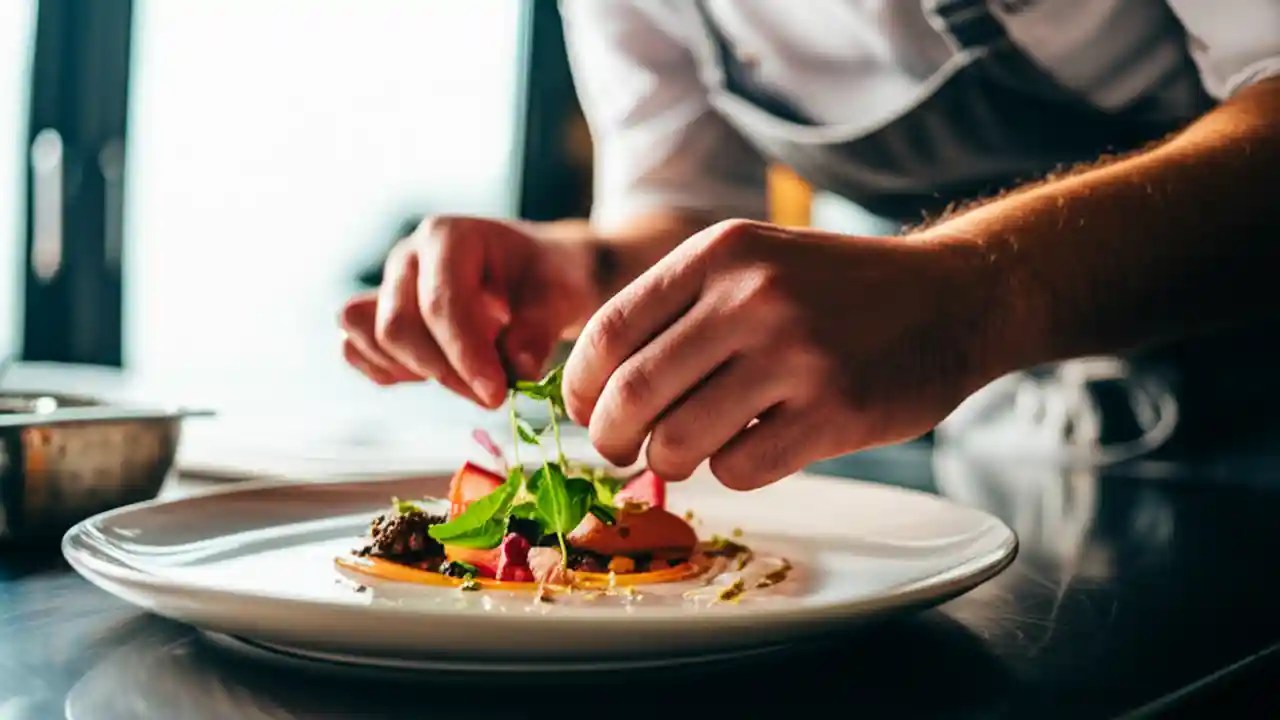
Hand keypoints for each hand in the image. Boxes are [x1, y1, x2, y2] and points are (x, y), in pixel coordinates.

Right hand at [340, 216, 596, 407]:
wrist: (538, 274)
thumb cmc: (548, 279)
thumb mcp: (561, 296)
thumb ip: (539, 330)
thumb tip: (519, 370)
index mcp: (448, 238)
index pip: (440, 304)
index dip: (465, 356)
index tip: (496, 394)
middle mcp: (408, 257)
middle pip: (397, 327)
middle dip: (445, 372)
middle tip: (493, 395)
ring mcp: (387, 286)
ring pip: (370, 339)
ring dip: (416, 372)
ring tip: (469, 378)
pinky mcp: (377, 316)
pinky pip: (357, 351)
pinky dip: (390, 373)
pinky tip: (439, 375)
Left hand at [563, 219, 1003, 489]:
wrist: (951, 297)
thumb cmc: (835, 290)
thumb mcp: (754, 262)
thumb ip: (679, 308)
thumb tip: (597, 388)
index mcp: (718, 254)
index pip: (609, 332)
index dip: (580, 387)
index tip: (585, 411)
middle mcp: (751, 297)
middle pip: (633, 395)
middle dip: (610, 438)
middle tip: (620, 451)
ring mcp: (795, 354)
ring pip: (680, 442)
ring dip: (669, 462)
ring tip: (687, 452)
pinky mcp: (834, 412)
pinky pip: (740, 469)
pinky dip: (732, 471)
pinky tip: (755, 448)